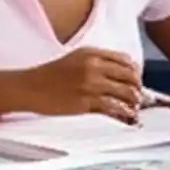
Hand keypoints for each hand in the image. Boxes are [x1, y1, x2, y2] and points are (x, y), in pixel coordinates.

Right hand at [0, 47, 143, 124]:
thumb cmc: (50, 74)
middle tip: (138, 96)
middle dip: (138, 88)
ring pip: (125, 93)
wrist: (30, 87)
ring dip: (134, 102)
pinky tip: (126, 116)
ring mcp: (90, 85)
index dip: (134, 72)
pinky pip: (113, 108)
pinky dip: (124, 113)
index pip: (125, 60)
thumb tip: (118, 74)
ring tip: (134, 108)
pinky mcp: (85, 102)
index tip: (135, 80)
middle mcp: (93, 67)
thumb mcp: (75, 58)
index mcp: (91, 53)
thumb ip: (96, 62)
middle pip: (129, 76)